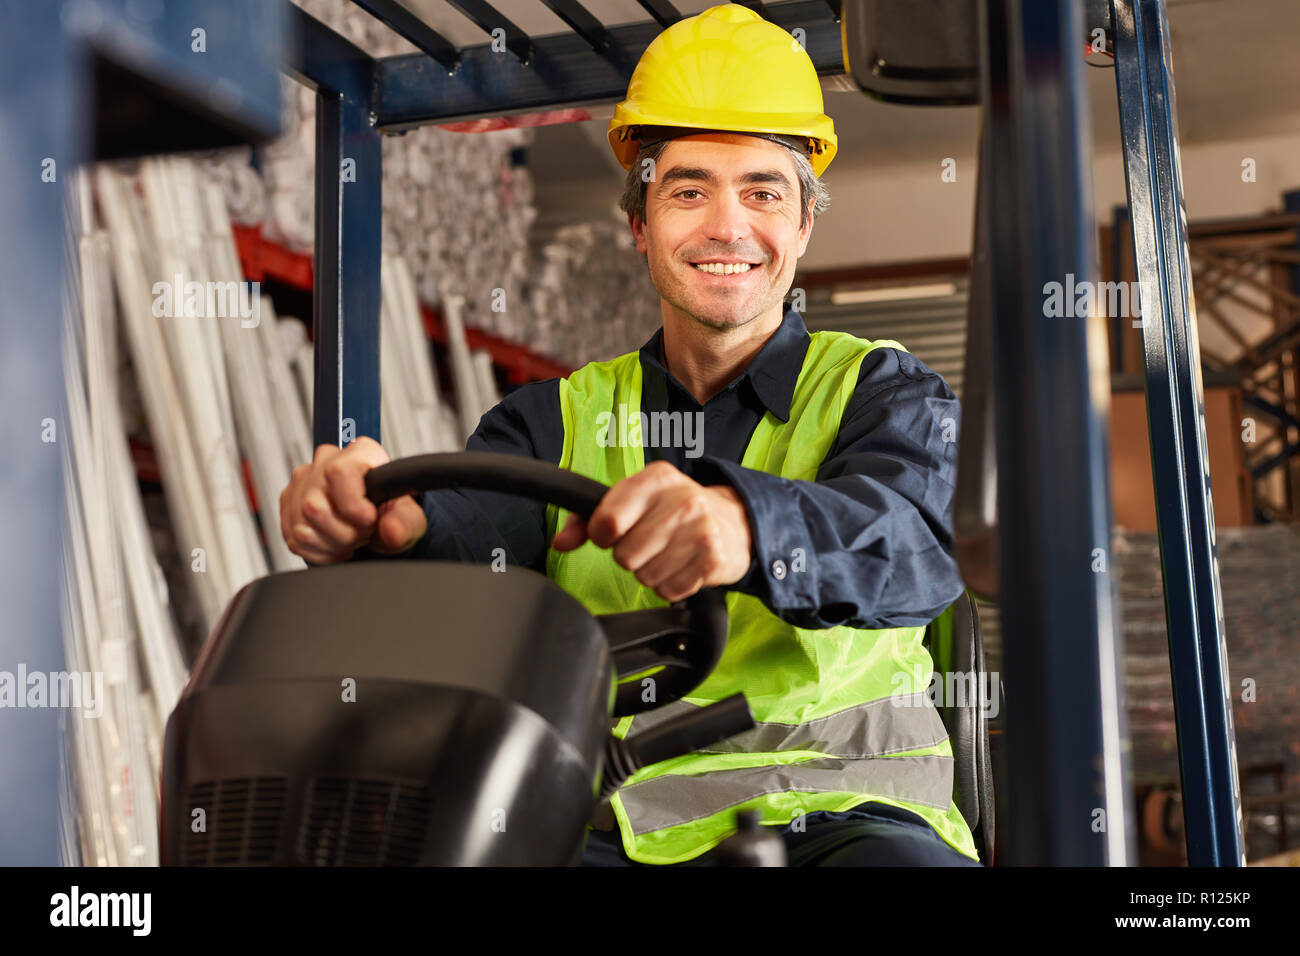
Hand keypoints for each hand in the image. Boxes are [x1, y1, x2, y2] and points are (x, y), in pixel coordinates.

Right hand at [280, 436, 427, 563]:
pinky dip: (320, 550)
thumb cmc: (391, 513)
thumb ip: (406, 522)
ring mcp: (302, 483)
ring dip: (333, 543)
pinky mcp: (288, 506)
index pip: (339, 473)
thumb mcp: (410, 518)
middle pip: (315, 506)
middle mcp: (325, 461)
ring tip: (352, 535)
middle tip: (365, 530)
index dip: (353, 505)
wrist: (375, 525)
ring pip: (303, 527)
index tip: (369, 520)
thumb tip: (391, 529)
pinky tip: (336, 541)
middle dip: (345, 532)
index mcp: (359, 452)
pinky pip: (295, 539)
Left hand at [550, 460, 752, 601]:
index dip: (602, 535)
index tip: (612, 532)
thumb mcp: (633, 499)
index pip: (608, 520)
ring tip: (667, 553)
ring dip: (651, 572)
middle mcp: (682, 500)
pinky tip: (682, 565)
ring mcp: (701, 531)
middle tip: (648, 543)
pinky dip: (671, 585)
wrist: (733, 521)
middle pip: (625, 555)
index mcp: (656, 479)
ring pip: (645, 576)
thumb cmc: (672, 509)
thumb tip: (561, 542)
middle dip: (630, 555)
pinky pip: (669, 591)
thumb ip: (589, 517)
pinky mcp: (714, 560)